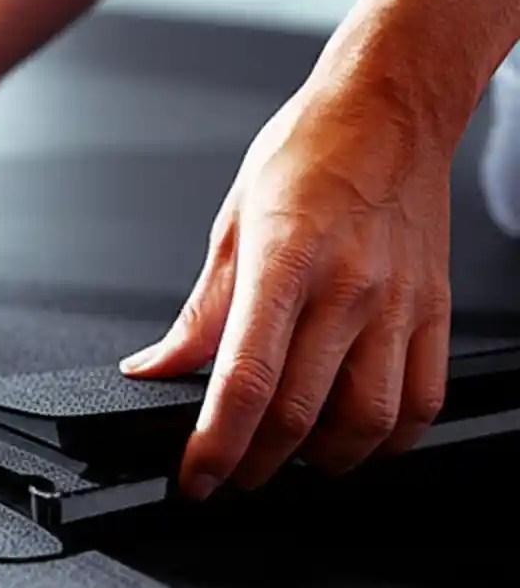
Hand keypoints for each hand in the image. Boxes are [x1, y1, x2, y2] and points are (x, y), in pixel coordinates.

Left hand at [120, 83, 453, 499]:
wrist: (390, 109)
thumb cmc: (307, 154)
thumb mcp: (231, 225)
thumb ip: (199, 313)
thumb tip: (153, 369)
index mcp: (283, 262)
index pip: (246, 379)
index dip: (216, 444)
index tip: (195, 478)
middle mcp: (346, 288)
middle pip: (301, 413)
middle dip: (256, 464)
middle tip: (231, 473)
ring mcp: (397, 303)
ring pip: (367, 420)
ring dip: (323, 461)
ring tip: (291, 460)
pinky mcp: (435, 311)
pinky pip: (422, 400)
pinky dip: (388, 440)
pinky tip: (357, 440)